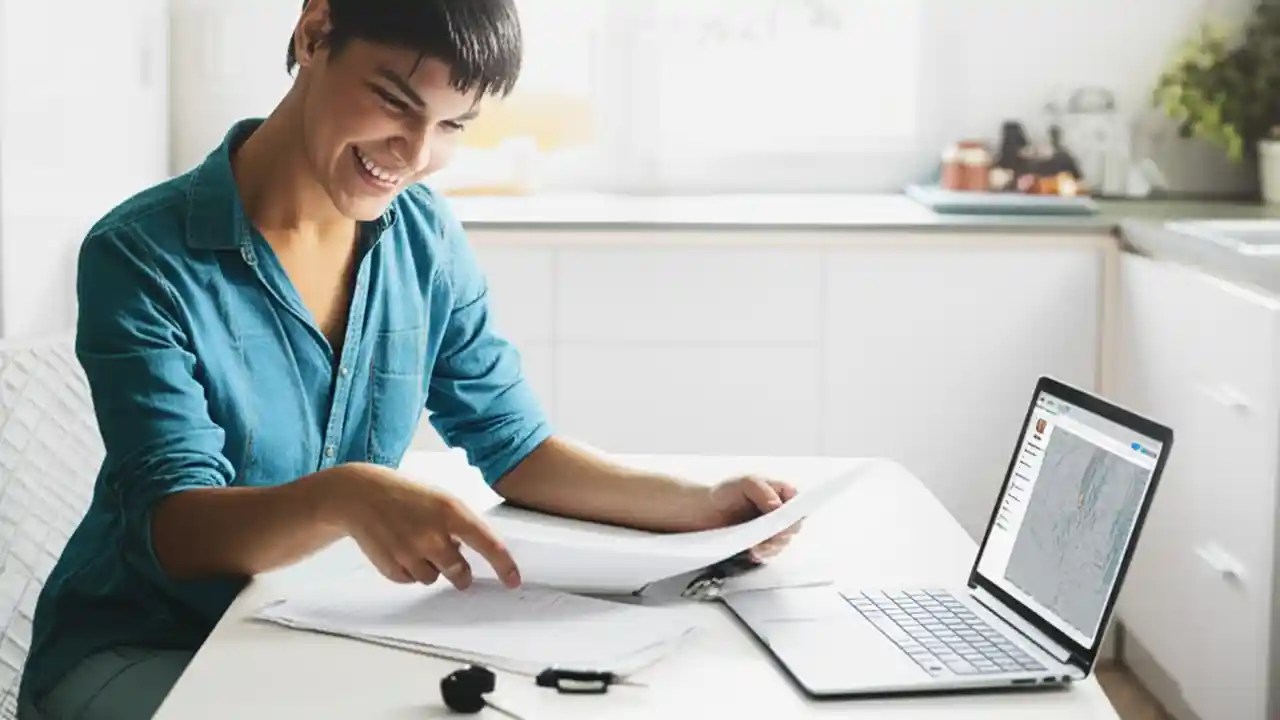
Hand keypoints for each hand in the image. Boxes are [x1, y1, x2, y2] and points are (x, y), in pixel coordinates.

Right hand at [323, 463, 519, 589]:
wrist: (360, 495)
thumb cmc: (406, 495)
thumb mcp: (440, 498)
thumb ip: (460, 524)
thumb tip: (472, 551)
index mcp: (451, 512)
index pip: (488, 544)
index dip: (504, 566)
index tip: (514, 581)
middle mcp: (433, 534)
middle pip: (460, 572)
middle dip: (460, 573)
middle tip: (455, 566)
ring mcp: (411, 552)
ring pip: (433, 578)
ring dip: (431, 568)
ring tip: (414, 543)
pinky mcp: (391, 566)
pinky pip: (411, 581)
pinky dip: (409, 570)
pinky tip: (399, 549)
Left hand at [704, 476, 800, 562]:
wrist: (703, 512)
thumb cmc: (724, 494)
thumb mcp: (744, 484)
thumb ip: (762, 491)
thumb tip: (777, 506)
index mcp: (779, 493)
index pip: (798, 502)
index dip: (796, 512)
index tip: (786, 521)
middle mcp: (778, 512)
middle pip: (793, 526)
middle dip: (783, 533)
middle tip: (772, 536)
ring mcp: (770, 530)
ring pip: (783, 542)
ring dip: (772, 546)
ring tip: (757, 547)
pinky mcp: (761, 545)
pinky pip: (769, 553)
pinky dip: (763, 555)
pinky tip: (753, 553)